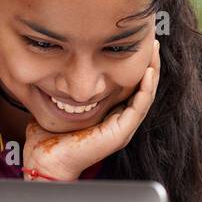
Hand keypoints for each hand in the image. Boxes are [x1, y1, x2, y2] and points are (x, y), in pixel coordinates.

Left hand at [22, 39, 160, 180]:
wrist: (46, 160)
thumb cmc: (48, 139)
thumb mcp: (58, 106)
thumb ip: (64, 91)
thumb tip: (54, 69)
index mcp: (109, 116)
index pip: (129, 87)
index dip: (135, 65)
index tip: (136, 43)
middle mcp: (119, 122)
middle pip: (142, 88)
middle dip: (149, 64)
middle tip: (152, 41)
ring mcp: (122, 128)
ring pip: (146, 96)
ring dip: (152, 72)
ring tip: (154, 51)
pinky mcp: (120, 133)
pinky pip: (140, 107)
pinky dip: (146, 89)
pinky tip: (149, 72)